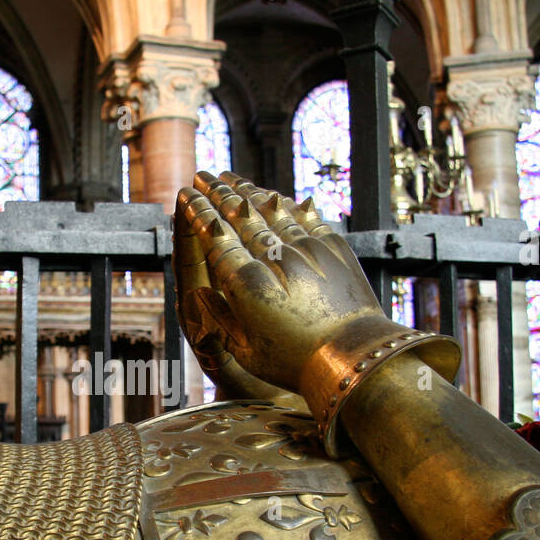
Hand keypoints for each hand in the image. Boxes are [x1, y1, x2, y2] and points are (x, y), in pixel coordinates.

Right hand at [174, 171, 382, 397]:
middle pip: (240, 215)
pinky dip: (284, 202)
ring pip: (271, 209)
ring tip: (230, 178)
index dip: (198, 212)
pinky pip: (303, 215)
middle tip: (201, 176)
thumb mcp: (245, 352)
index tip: (186, 195)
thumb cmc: (295, 363)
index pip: (216, 236)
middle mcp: (276, 260)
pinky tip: (274, 196)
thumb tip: (199, 294)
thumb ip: (219, 319)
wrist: (353, 358)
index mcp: (248, 285)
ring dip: (247, 190)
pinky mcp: (332, 247)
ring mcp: (307, 250)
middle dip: (217, 192)